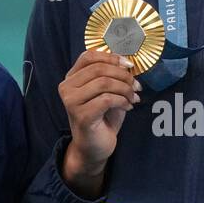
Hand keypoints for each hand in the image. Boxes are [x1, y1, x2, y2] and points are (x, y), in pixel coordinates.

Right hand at [58, 50, 140, 197]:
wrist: (95, 146)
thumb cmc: (102, 117)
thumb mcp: (107, 91)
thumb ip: (111, 75)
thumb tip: (126, 63)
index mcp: (72, 77)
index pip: (88, 56)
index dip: (111, 57)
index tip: (129, 66)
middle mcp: (67, 87)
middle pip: (99, 69)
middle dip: (123, 76)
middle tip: (136, 86)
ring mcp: (71, 102)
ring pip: (104, 83)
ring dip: (125, 89)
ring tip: (133, 98)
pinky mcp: (81, 115)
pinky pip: (107, 100)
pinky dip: (122, 101)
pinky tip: (128, 107)